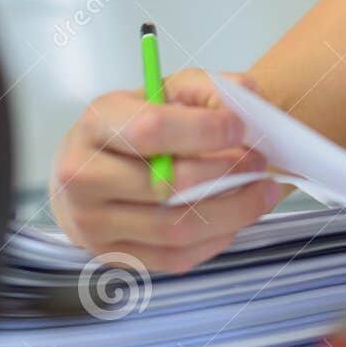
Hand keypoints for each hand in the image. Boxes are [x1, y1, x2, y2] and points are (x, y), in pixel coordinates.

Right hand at [49, 68, 283, 272]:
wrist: (86, 171)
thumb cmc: (133, 127)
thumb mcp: (164, 91)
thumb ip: (206, 88)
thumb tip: (246, 97)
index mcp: (96, 123)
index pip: (150, 130)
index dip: (205, 130)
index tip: (240, 127)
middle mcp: (84, 175)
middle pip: (167, 184)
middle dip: (228, 172)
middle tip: (260, 160)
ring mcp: (93, 222)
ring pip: (176, 229)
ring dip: (233, 211)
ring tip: (261, 191)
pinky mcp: (112, 255)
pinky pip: (175, 258)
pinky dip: (215, 239)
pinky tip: (234, 219)